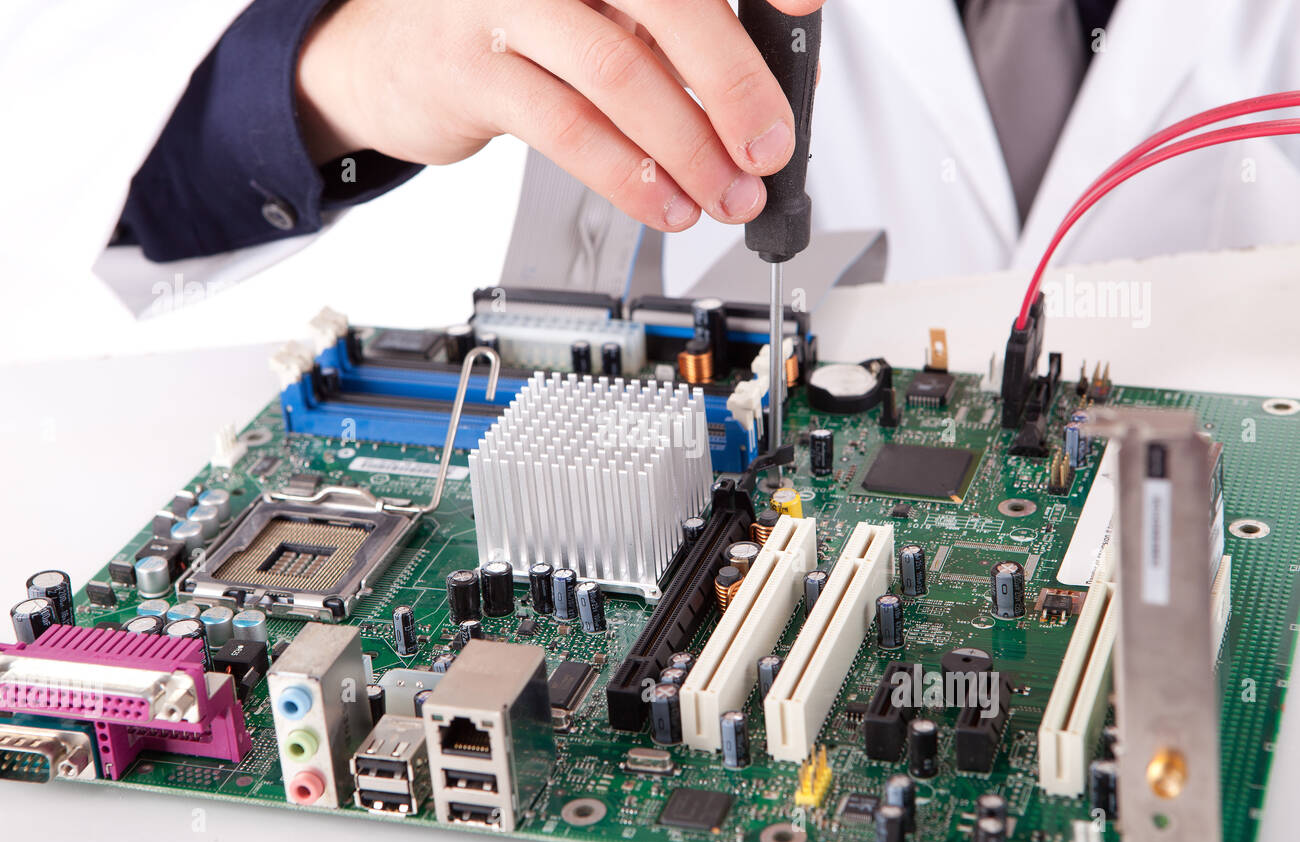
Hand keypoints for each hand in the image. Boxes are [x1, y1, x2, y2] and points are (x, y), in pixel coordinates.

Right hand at [297, 0, 826, 231]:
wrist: (384, 56)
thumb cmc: (509, 29)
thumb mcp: (593, 12)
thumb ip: (668, 36)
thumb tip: (763, 94)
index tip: (805, 11)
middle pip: (669, 6)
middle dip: (735, 85)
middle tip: (769, 147)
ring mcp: (504, 2)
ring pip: (620, 75)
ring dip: (688, 149)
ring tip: (726, 195)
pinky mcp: (472, 69)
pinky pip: (569, 130)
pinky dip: (630, 177)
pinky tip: (666, 205)